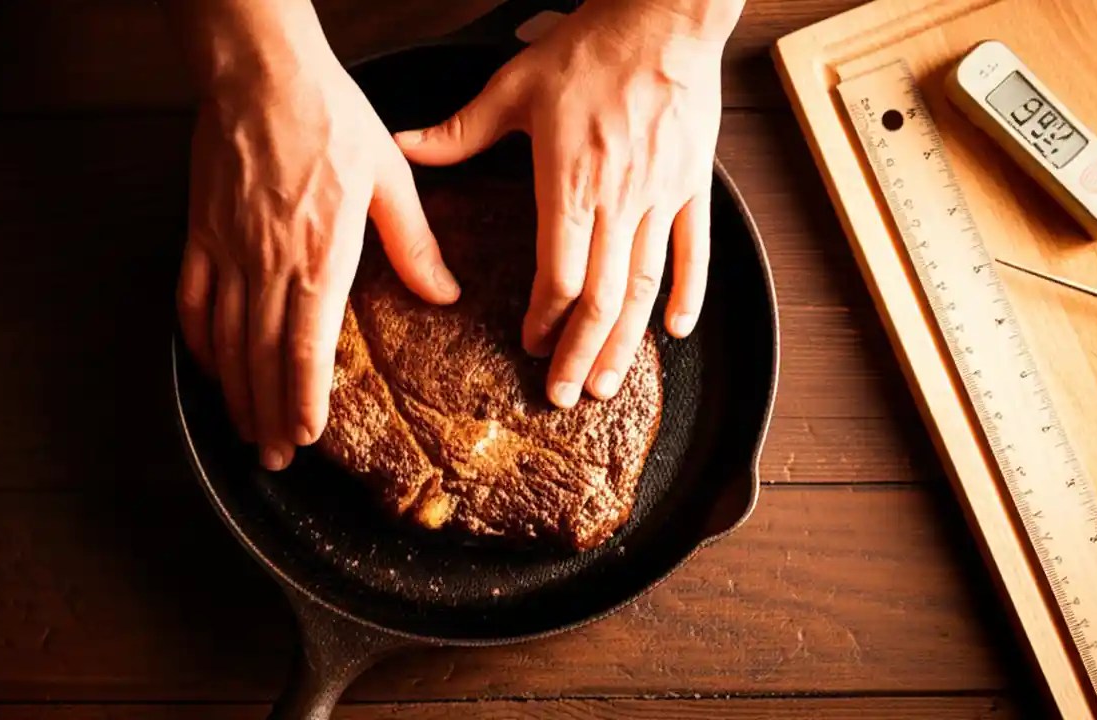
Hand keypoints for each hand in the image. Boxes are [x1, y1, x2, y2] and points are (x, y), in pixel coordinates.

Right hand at [175, 5, 458, 470]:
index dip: (301, 399)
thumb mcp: (391, 178)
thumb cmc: (330, 119)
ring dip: (235, 392)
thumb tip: (443, 294)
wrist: (262, 73)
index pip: (305, 347)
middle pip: (263, 357)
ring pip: (226, 340)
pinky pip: (192, 301)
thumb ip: (414, 244)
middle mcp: (267, 264)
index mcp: (320, 256)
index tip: (304, 438)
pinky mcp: (201, 233)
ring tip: (244, 432)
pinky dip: (200, 342)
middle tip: (273, 460)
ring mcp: (227, 251)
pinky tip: (212, 369)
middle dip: (267, 415)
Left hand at [396, 0, 740, 407]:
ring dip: (626, 342)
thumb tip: (402, 145)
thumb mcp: (513, 87)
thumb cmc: (590, 49)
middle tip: (565, 395)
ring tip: (608, 382)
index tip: (531, 346)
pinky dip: (688, 295)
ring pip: (644, 287)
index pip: (558, 274)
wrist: (663, 14)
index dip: (544, 318)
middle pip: (601, 297)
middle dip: (580, 353)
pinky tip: (674, 332)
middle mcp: (617, 200)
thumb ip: (459, 132)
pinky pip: (694, 252)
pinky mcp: (692, 187)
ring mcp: (660, 197)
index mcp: (568, 182)